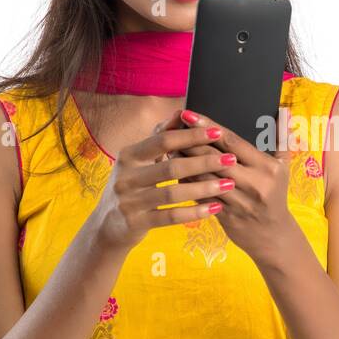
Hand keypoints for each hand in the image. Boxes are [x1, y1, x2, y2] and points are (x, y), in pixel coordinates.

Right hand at [82, 121, 236, 254]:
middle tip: (231, 160)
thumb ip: (160, 137)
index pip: (163, 141)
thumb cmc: (131, 187)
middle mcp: (125, 177)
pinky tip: (215, 208)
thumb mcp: (138, 161)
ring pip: (173, 193)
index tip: (217, 132)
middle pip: (171, 167)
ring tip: (228, 184)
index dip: (191, 135)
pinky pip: (171, 217)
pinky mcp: (136, 223)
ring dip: (204, 188)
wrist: (108, 225)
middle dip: (204, 162)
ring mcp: (129, 202)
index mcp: (128, 156)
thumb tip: (180, 112)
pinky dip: (195, 212)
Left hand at [155, 107, 299, 263]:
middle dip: (191, 141)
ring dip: (184, 162)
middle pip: (214, 158)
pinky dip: (187, 183)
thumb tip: (284, 112)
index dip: (208, 127)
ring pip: (204, 177)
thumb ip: (281, 140)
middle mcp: (253, 184)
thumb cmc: (275, 195)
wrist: (273, 236)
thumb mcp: (283, 168)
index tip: (190, 115)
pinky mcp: (225, 215)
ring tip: (168, 147)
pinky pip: (201, 195)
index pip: (232, 142)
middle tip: (172, 127)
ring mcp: (238, 201)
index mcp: (266, 168)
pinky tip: (175, 172)